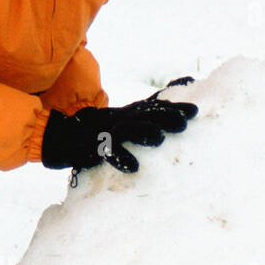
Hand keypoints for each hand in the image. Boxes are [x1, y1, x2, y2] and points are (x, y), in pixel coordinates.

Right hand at [41, 97, 197, 172]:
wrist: (69, 136)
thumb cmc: (107, 130)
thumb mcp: (131, 118)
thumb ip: (153, 110)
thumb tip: (182, 97)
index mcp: (134, 114)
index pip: (157, 108)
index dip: (176, 108)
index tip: (196, 111)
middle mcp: (124, 119)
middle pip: (147, 115)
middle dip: (166, 117)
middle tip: (184, 123)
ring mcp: (110, 132)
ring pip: (129, 129)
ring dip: (144, 132)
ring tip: (158, 138)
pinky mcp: (98, 146)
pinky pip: (111, 152)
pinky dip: (122, 158)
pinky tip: (134, 167)